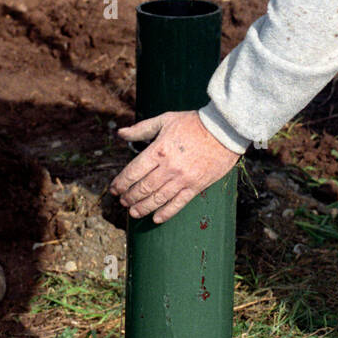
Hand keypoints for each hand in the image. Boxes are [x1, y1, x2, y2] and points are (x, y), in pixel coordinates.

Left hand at [111, 110, 240, 223]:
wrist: (224, 130)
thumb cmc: (193, 123)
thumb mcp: (165, 119)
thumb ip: (141, 128)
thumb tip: (120, 133)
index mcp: (158, 150)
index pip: (133, 172)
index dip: (121, 183)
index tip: (114, 189)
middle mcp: (168, 167)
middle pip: (143, 188)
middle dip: (129, 197)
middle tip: (122, 202)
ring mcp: (183, 179)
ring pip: (158, 199)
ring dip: (143, 208)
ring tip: (133, 212)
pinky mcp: (196, 186)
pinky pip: (178, 204)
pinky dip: (166, 213)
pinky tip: (156, 219)